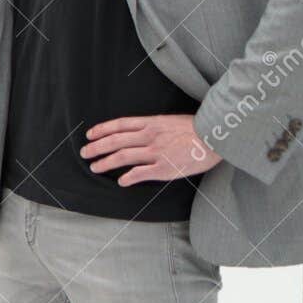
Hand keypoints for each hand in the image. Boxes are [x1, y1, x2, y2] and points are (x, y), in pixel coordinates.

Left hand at [82, 114, 220, 185]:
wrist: (217, 137)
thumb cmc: (197, 129)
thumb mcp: (170, 120)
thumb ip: (152, 126)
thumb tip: (136, 132)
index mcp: (151, 123)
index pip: (119, 125)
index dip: (101, 130)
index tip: (89, 135)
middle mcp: (149, 136)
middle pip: (115, 141)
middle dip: (96, 147)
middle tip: (84, 153)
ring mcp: (156, 152)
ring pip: (122, 157)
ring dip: (105, 162)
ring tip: (95, 167)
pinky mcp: (165, 168)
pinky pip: (140, 173)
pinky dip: (128, 177)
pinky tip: (121, 181)